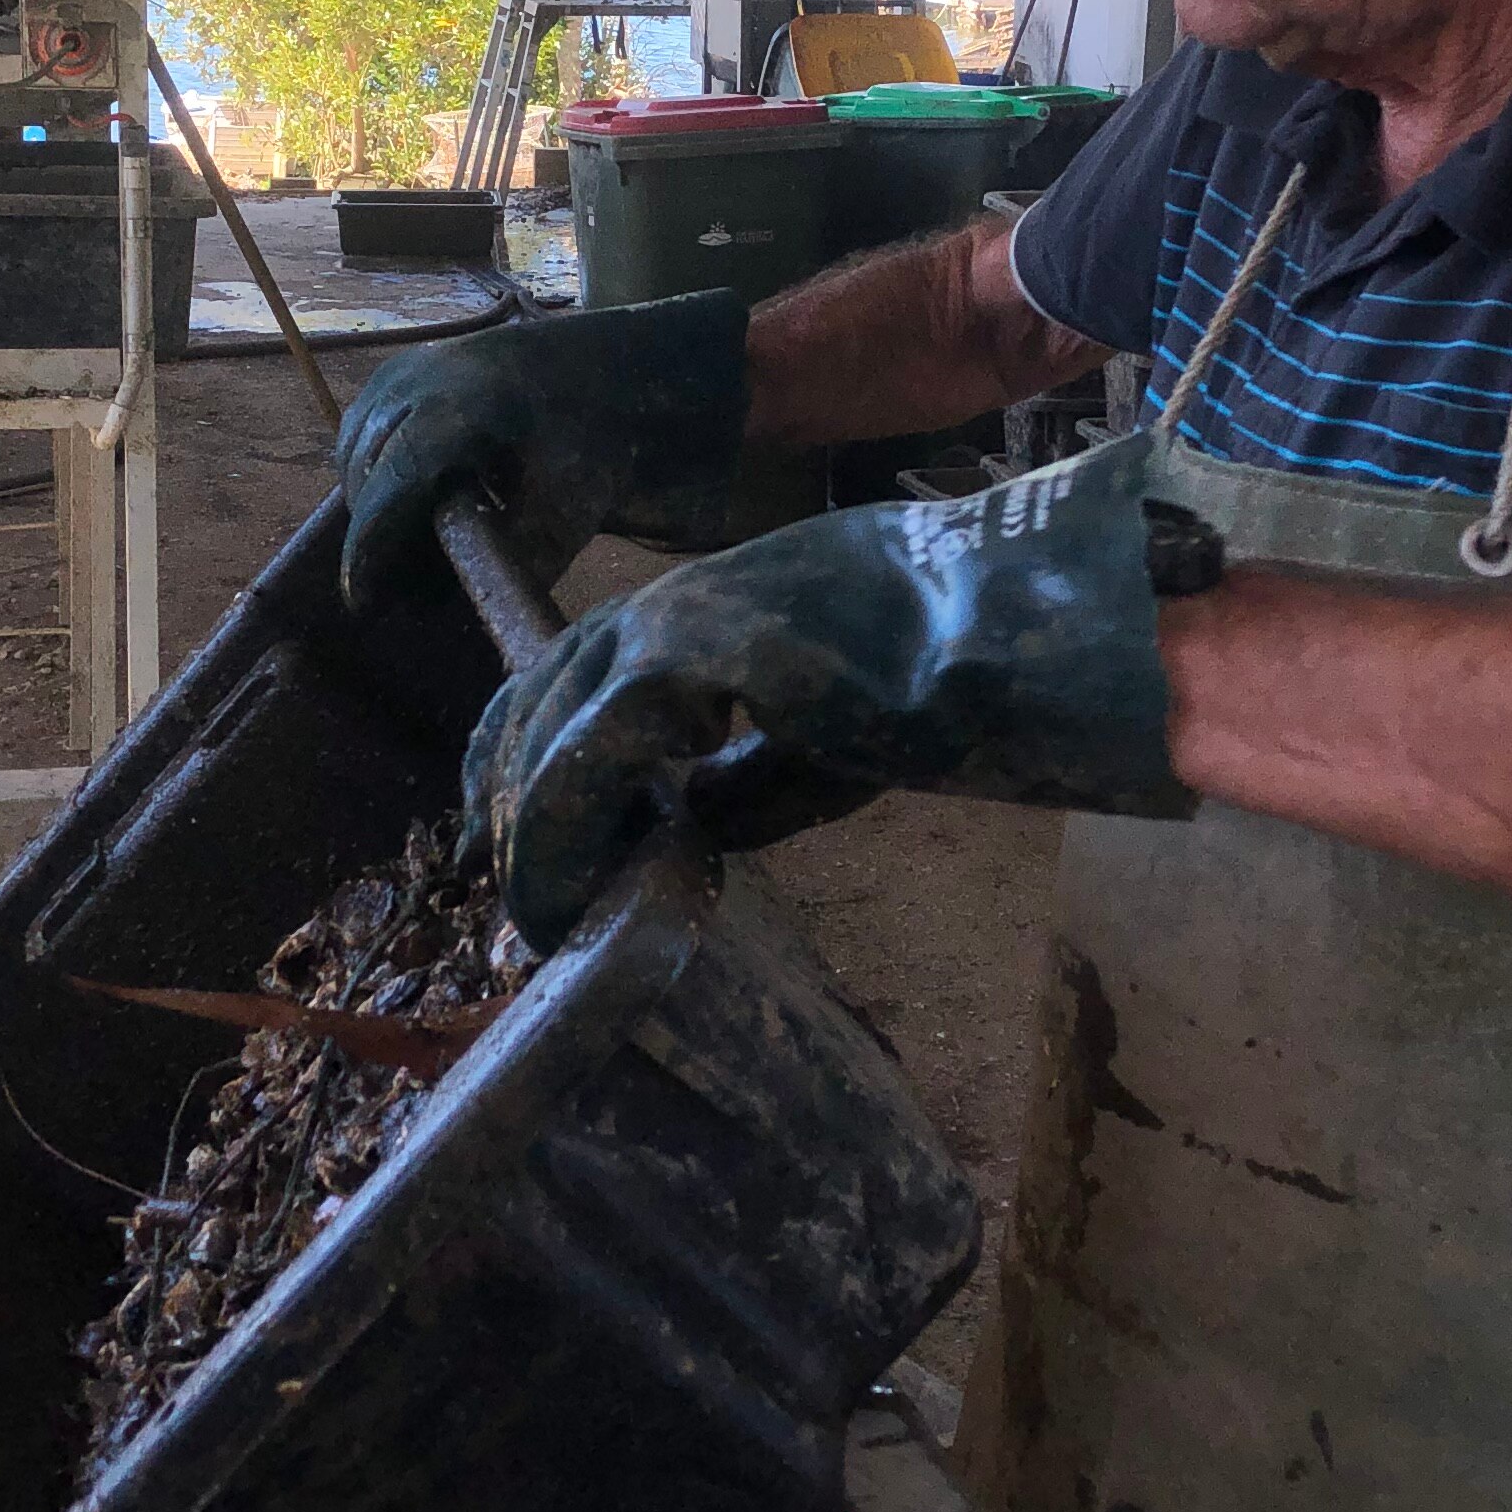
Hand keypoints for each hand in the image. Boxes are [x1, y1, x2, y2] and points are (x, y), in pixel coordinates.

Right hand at [336, 291, 753, 610]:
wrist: (605, 375)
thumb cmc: (590, 446)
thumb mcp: (567, 513)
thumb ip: (515, 562)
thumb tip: (447, 610)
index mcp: (468, 402)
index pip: (394, 479)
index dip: (371, 545)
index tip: (363, 601)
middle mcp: (425, 374)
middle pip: (366, 467)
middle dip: (372, 533)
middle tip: (396, 589)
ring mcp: (404, 367)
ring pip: (356, 450)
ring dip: (371, 503)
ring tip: (410, 547)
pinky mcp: (396, 372)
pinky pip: (360, 432)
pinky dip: (373, 473)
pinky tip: (410, 504)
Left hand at [467, 434, 1196, 947]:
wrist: (1008, 629)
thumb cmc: (945, 671)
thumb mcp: (823, 735)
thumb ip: (748, 778)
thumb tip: (689, 832)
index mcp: (701, 608)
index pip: (572, 671)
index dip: (525, 752)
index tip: (510, 830)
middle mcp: (669, 602)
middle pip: (537, 694)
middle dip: (507, 796)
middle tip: (503, 885)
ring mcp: (671, 620)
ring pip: (548, 731)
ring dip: (530, 829)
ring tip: (534, 909)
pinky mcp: (684, 656)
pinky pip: (585, 755)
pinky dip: (561, 829)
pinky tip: (562, 888)